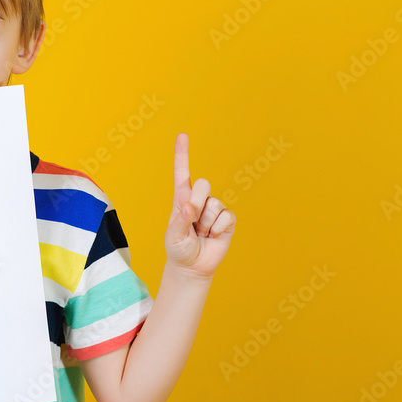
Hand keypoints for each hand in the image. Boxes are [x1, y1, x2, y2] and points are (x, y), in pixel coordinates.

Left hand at [164, 133, 235, 279]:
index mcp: (181, 199)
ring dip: (206, 223)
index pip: (182, 173)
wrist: (192, 267)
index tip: (182, 135)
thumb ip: (181, 221)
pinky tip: (212, 236)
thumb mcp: (174, 236)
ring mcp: (214, 209)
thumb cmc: (179, 248)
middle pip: (203, 184)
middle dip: (197, 203)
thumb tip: (189, 207)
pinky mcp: (227, 220)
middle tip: (192, 223)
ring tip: (201, 234)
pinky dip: (218, 229)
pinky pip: (226, 217)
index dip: (182, 154)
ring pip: (214, 204)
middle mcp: (199, 200)